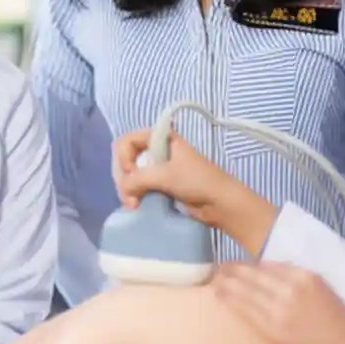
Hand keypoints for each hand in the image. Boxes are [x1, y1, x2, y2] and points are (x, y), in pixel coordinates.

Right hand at [112, 129, 276, 244]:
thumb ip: (137, 179)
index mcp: (161, 138)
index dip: (124, 156)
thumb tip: (124, 192)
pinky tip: (136, 205)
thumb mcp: (165, 175)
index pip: (128, 140)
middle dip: (124, 177)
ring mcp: (158, 169)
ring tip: (134, 204)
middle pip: (125, 158)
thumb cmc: (197, 181)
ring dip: (127, 189)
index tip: (132, 172)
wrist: (220, 203)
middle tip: (130, 195)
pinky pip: (139, 187)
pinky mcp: (160, 185)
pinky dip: (134, 195)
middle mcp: (157, 150)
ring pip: (130, 175)